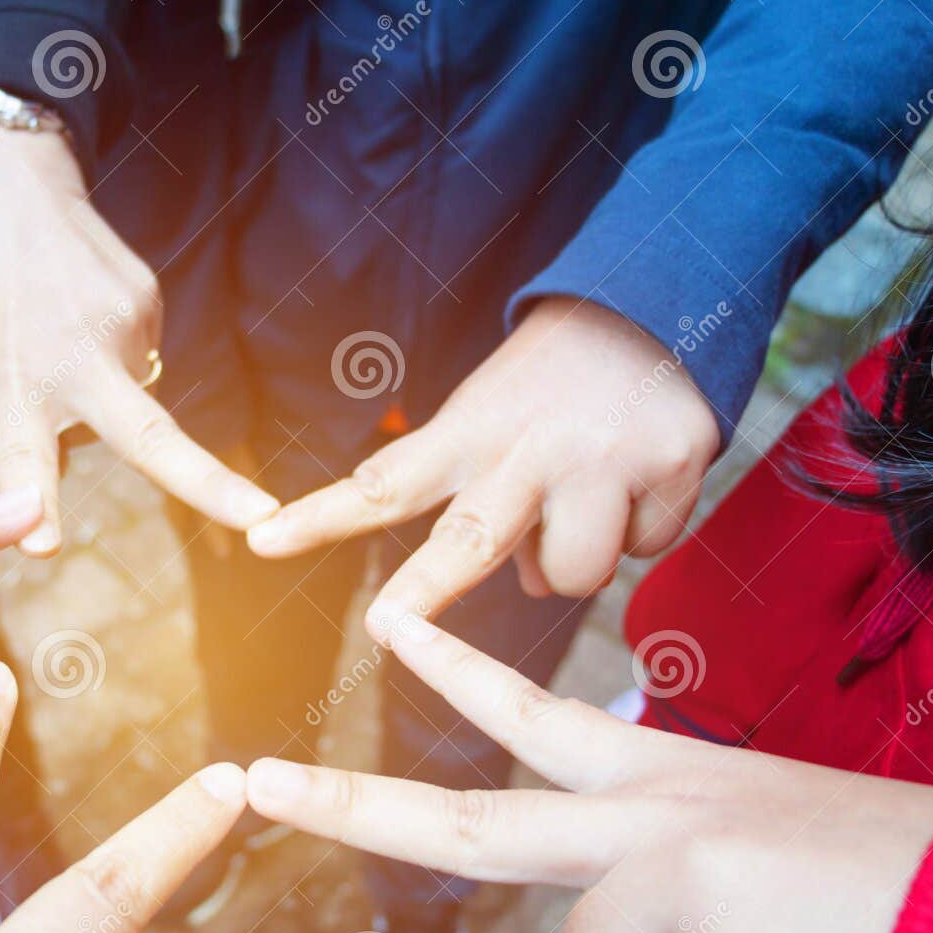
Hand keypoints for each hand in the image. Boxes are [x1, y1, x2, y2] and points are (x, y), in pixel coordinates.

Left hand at [0, 112, 277, 555]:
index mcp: (13, 380)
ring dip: (110, 390)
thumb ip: (21, 428)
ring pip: (136, 394)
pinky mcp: (148, 298)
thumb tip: (56, 490)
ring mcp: (122, 323)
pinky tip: (84, 313)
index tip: (44, 545)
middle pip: (148, 435)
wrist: (1, 180)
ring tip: (59, 335)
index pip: (23, 456)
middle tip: (260, 518)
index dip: (38, 503)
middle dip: (210, 483)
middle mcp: (75, 355)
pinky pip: (141, 355)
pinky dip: (117, 353)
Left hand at [245, 617, 932, 932]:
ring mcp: (656, 880)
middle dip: (349, 805)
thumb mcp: (748, 853)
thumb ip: (647, 874)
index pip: (537, 717)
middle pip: (467, 823)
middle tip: (258, 783)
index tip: (392, 625)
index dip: (459, 673)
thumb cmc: (869, 887)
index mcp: (665, 782)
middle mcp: (645, 818)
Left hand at [247, 299, 719, 628]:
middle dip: (424, 589)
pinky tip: (639, 475)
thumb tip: (521, 583)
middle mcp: (527, 447)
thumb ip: (484, 506)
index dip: (320, 517)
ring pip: (572, 574)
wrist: (651, 303)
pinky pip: (646, 547)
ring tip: (587, 499)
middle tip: (386, 629)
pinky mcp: (671, 462)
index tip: (262, 539)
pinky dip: (642, 528)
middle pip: (467, 540)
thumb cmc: (547, 385)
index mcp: (470, 432)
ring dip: (576, 559)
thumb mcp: (490, 418)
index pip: (382, 482)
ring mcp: (601, 457)